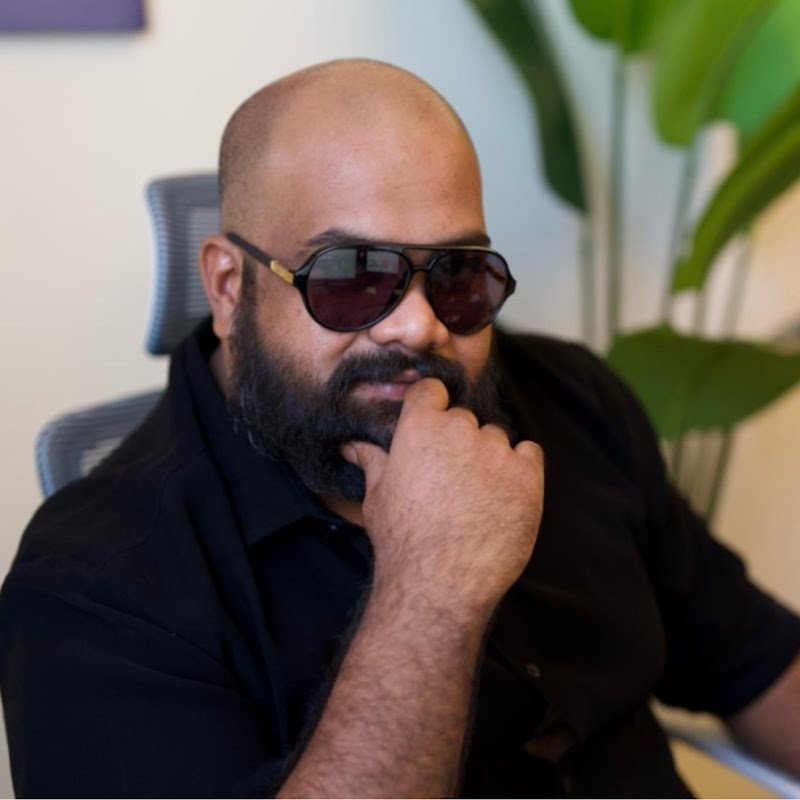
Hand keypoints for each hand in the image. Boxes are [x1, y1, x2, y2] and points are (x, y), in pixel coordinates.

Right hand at [342, 378, 543, 622]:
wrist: (440, 582)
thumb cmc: (402, 540)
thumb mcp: (378, 496)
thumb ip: (372, 462)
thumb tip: (352, 446)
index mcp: (419, 427)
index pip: (431, 390)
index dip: (433, 407)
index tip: (433, 430)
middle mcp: (460, 429)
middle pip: (465, 419)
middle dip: (459, 442)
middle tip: (451, 481)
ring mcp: (497, 450)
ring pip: (497, 438)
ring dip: (490, 458)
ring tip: (476, 498)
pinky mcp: (527, 474)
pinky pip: (529, 454)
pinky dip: (521, 470)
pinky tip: (504, 498)